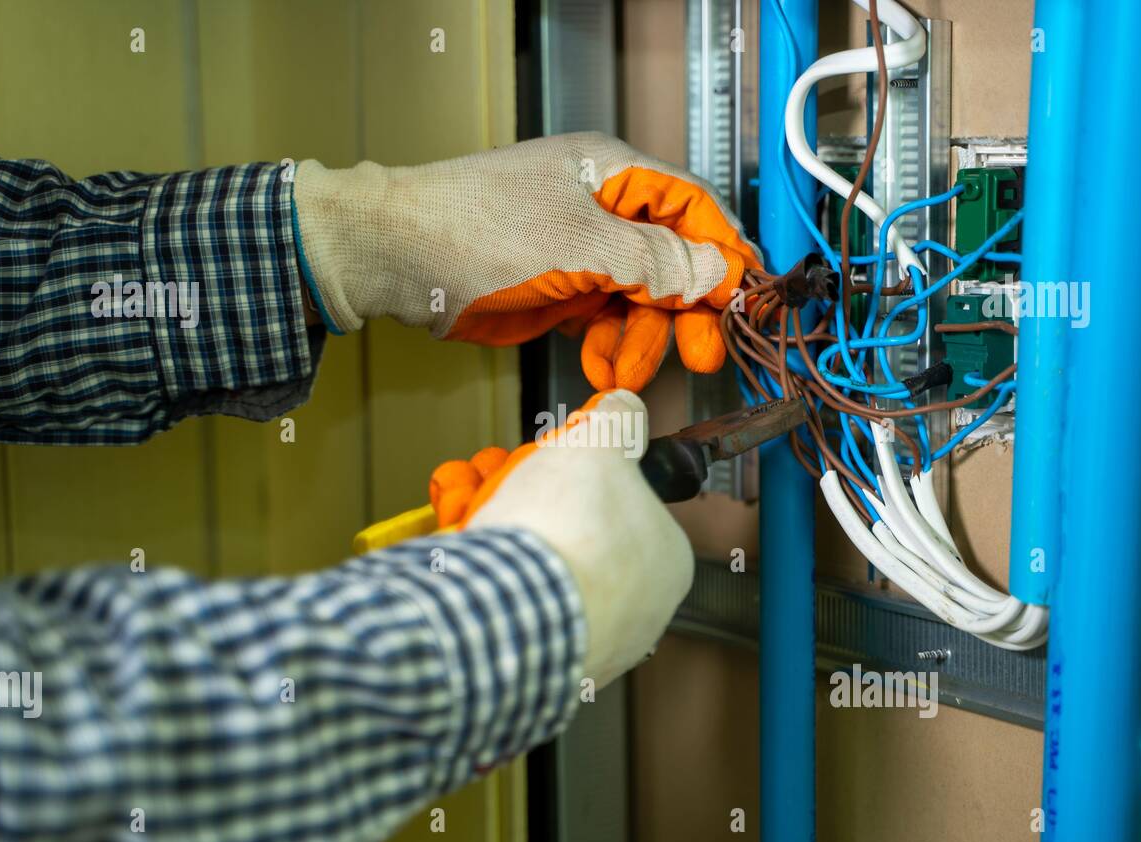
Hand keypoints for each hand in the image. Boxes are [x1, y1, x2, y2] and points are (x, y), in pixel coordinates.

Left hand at [293, 133, 760, 391]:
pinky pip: (605, 322)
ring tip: (628, 367)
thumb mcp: (577, 245)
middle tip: (704, 354)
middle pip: (673, 262)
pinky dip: (609, 347)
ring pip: (640, 300)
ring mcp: (580, 253)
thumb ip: (652, 262)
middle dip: (688, 311)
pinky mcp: (559, 290)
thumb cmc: (474, 229)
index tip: (744, 301)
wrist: (396, 259)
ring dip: (643, 339)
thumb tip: (712, 271)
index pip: (693, 209)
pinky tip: (600, 366)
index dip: (723, 254)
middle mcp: (603, 211)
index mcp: (613, 175)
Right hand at [427, 390, 692, 686]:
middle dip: (523, 488)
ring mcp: (578, 640)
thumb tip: (624, 406)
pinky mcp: (524, 658)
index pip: (626, 504)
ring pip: (530, 561)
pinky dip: (471, 561)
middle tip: (496, 468)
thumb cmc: (570, 531)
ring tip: (463, 491)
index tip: (552, 453)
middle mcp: (631, 610)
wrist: (507, 612)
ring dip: (489, 513)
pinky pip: (499, 596)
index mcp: (664, 564)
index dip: (582, 469)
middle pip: (570, 529)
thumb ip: (618, 420)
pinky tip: (452, 536)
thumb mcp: (600, 443)